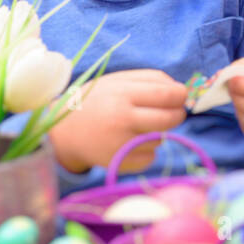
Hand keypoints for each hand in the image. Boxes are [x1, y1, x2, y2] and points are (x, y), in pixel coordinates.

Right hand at [47, 69, 187, 173]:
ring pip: (161, 138)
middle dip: (178, 115)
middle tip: (173, 113)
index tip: (180, 97)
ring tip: (136, 128)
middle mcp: (122, 119)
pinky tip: (129, 143)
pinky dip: (146, 151)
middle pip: (170, 119)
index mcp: (123, 94)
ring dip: (157, 133)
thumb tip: (182, 91)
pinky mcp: (121, 163)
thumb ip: (150, 81)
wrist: (62, 132)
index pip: (168, 94)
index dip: (180, 95)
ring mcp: (121, 143)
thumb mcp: (117, 82)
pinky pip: (150, 157)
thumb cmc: (96, 102)